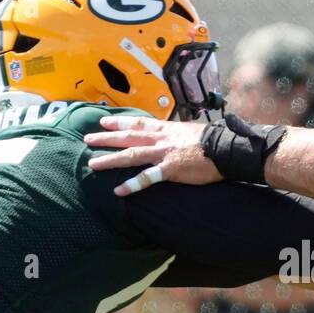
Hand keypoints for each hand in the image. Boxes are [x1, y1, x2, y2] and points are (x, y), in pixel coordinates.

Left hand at [85, 115, 222, 194]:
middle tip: (88, 139)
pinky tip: (119, 191)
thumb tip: (173, 135)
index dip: (120, 122)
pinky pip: (147, 178)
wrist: (225, 148)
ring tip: (93, 164)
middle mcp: (161, 139)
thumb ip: (176, 134)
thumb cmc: (212, 141)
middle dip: (106, 138)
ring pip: (132, 155)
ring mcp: (163, 154)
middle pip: (128, 137)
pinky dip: (132, 184)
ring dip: (111, 159)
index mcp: (166, 129)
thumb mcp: (190, 131)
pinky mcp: (170, 170)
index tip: (105, 122)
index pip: (138, 124)